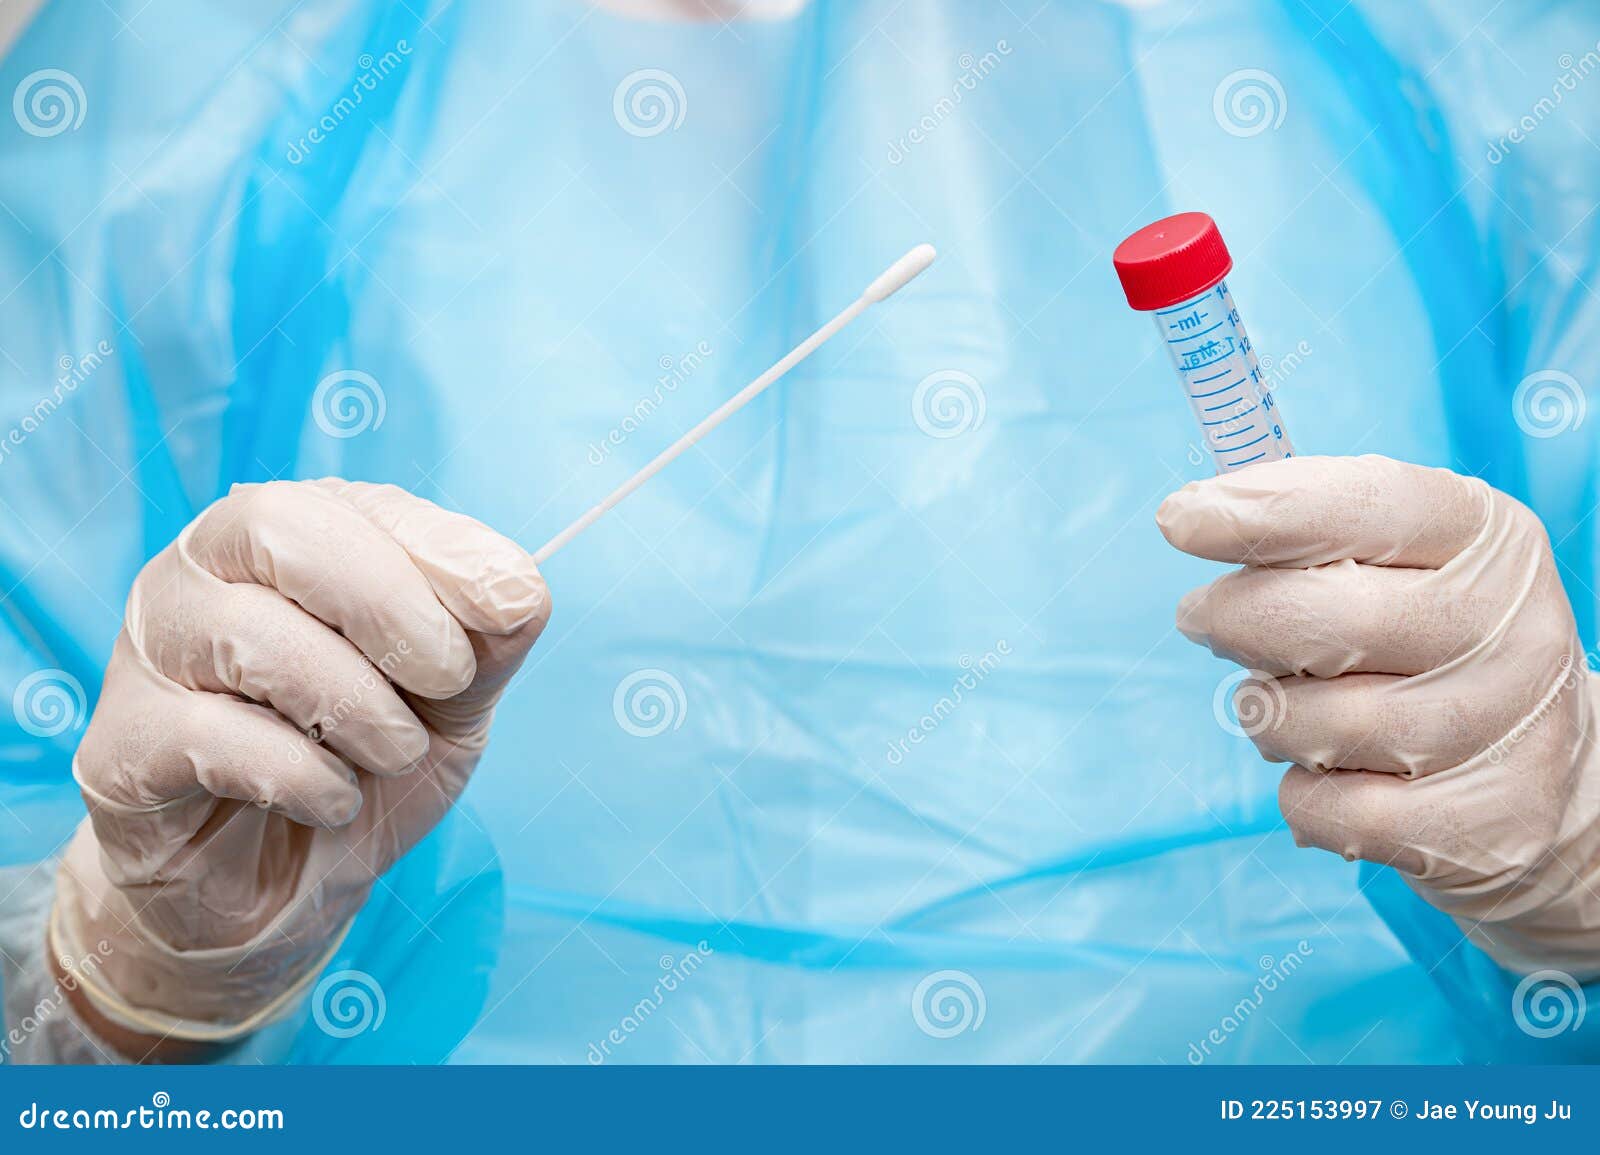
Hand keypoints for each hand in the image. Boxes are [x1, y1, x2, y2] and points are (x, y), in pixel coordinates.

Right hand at [53, 480, 549, 1041]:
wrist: (281, 891)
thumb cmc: (362, 763)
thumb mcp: (451, 701)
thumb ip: (488, 641)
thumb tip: (522, 590)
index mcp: (289, 538)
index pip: (355, 503)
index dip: (442, 551)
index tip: (510, 609)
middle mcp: (205, 572)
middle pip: (279, 528)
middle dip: (388, 604)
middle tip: (447, 680)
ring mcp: (152, 653)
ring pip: (246, 634)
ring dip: (355, 705)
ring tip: (393, 752)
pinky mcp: (120, 745)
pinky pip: (210, 737)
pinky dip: (303, 775)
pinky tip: (332, 800)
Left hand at [1159, 455, 1599, 977]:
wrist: (1554, 779)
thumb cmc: (1432, 646)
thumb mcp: (1403, 562)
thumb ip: (1311, 531)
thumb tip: (1196, 514)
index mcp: (1488, 540)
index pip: (1366, 506)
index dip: (1260, 511)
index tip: (1179, 519)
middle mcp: (1511, 627)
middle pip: (1320, 619)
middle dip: (1234, 620)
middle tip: (1203, 619)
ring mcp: (1505, 731)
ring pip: (1311, 721)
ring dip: (1268, 715)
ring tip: (1295, 707)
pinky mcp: (1483, 827)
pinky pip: (1329, 809)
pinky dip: (1302, 796)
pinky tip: (1331, 777)